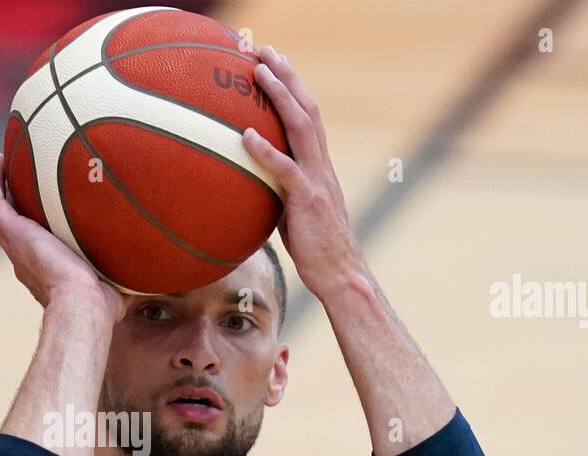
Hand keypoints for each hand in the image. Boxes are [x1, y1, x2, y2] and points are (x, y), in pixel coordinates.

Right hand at [0, 153, 125, 317]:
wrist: (84, 305)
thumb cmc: (102, 305)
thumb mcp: (116, 286)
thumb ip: (128, 275)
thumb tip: (158, 275)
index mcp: (45, 268)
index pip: (34, 241)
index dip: (31, 222)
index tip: (35, 205)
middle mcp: (25, 257)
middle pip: (9, 222)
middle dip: (7, 197)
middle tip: (6, 173)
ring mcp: (16, 245)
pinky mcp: (13, 234)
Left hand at [242, 46, 363, 303]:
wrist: (342, 273)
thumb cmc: (316, 249)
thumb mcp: (295, 212)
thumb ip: (279, 191)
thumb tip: (250, 184)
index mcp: (319, 164)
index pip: (307, 115)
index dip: (291, 86)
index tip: (272, 63)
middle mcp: (321, 164)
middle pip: (306, 107)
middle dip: (286, 75)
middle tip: (263, 50)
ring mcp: (317, 179)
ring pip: (300, 127)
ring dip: (279, 96)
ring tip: (257, 72)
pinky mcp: (308, 200)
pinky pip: (285, 170)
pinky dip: (266, 150)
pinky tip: (245, 135)